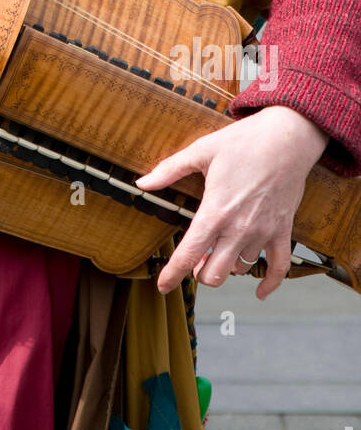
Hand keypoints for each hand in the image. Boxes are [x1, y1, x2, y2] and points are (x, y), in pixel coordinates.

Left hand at [136, 107, 329, 298]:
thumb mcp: (201, 151)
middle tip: (195, 261)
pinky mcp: (283, 230)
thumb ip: (170, 169)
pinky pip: (279, 267)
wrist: (287, 137)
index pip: (189, 253)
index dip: (172, 274)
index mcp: (215, 211)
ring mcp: (263, 232)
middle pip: (214, 274)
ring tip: (220, 255)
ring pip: (240, 270)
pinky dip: (269, 283)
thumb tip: (142, 182)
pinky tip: (260, 292)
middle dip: (200, 272)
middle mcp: (239, 228)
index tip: (163, 287)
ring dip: (227, 268)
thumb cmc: (243, 142)